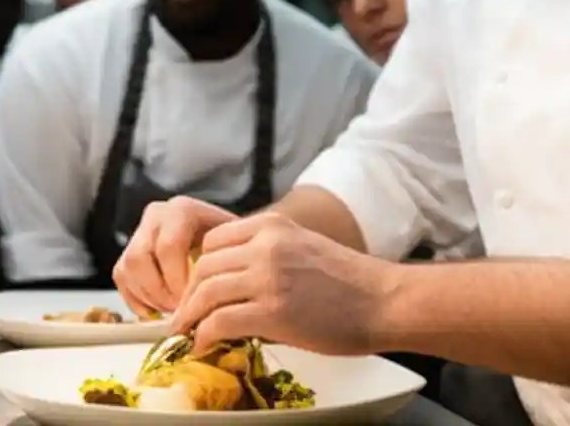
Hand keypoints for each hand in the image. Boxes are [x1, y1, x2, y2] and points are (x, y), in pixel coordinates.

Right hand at [112, 196, 237, 317]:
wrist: (227, 240)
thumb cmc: (234, 247)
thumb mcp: (236, 250)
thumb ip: (224, 268)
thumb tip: (212, 304)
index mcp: (183, 210)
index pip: (169, 246)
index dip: (176, 280)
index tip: (190, 302)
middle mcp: (157, 216)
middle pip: (140, 258)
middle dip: (159, 292)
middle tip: (180, 311)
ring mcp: (140, 232)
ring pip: (127, 269)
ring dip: (148, 297)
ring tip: (173, 310)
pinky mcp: (129, 250)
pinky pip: (121, 278)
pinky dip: (137, 300)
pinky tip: (159, 310)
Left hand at [171, 212, 393, 355]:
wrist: (385, 301)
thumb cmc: (351, 282)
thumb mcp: (303, 248)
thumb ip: (268, 255)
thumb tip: (232, 284)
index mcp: (273, 225)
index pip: (213, 241)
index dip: (198, 267)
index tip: (195, 288)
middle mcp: (266, 245)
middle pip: (204, 266)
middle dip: (189, 294)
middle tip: (184, 315)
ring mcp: (267, 277)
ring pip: (205, 292)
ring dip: (190, 316)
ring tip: (186, 332)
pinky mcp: (272, 311)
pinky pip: (219, 321)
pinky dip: (204, 335)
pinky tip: (203, 344)